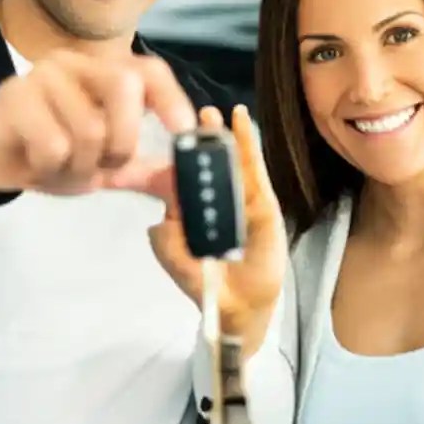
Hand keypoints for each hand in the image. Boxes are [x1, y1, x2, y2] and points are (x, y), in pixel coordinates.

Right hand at [0, 50, 196, 196]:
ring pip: (89, 130)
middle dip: (123, 142)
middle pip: (124, 88)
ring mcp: (42, 76)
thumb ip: (141, 168)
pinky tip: (36, 167)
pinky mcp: (13, 98)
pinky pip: (54, 144)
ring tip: (60, 169)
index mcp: (102, 71)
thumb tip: (183, 180)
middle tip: (104, 167)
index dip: (172, 99)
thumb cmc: (48, 153)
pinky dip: (51, 170)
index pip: (148, 71)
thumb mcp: (101, 163)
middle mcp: (75, 64)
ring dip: (80, 169)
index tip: (185, 132)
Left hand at [148, 105, 287, 359]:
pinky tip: (242, 122)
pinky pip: (255, 171)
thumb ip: (165, 240)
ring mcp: (243, 201)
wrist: (238, 310)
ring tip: (213, 113)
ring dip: (224, 135)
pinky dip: (249, 146)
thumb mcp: (177, 261)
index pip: (186, 178)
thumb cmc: (208, 286)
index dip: (180, 157)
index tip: (171, 135)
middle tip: (195, 114)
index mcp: (196, 213)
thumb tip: (160, 217)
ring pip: (232, 162)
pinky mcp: (263, 205)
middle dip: (203, 139)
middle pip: (210, 164)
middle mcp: (219, 202)